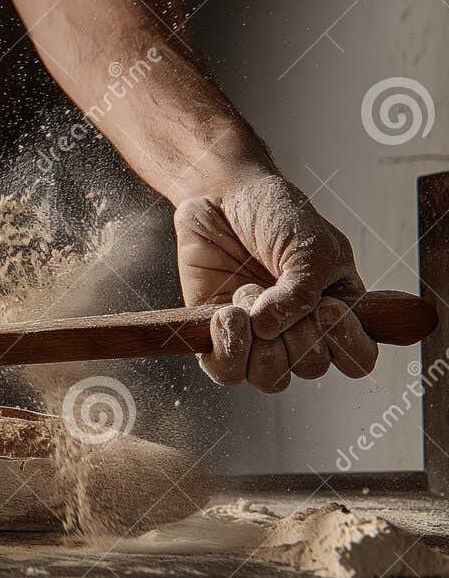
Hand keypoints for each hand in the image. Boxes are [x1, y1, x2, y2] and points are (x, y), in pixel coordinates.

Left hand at [173, 173, 376, 391]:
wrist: (221, 198)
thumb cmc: (274, 215)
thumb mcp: (310, 245)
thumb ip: (303, 292)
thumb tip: (269, 330)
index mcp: (338, 312)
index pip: (358, 359)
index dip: (347, 346)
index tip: (327, 309)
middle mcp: (300, 332)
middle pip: (311, 368)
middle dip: (294, 329)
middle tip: (275, 286)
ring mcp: (259, 338)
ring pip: (269, 379)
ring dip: (259, 339)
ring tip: (247, 293)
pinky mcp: (220, 337)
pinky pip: (225, 372)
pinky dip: (228, 347)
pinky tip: (225, 313)